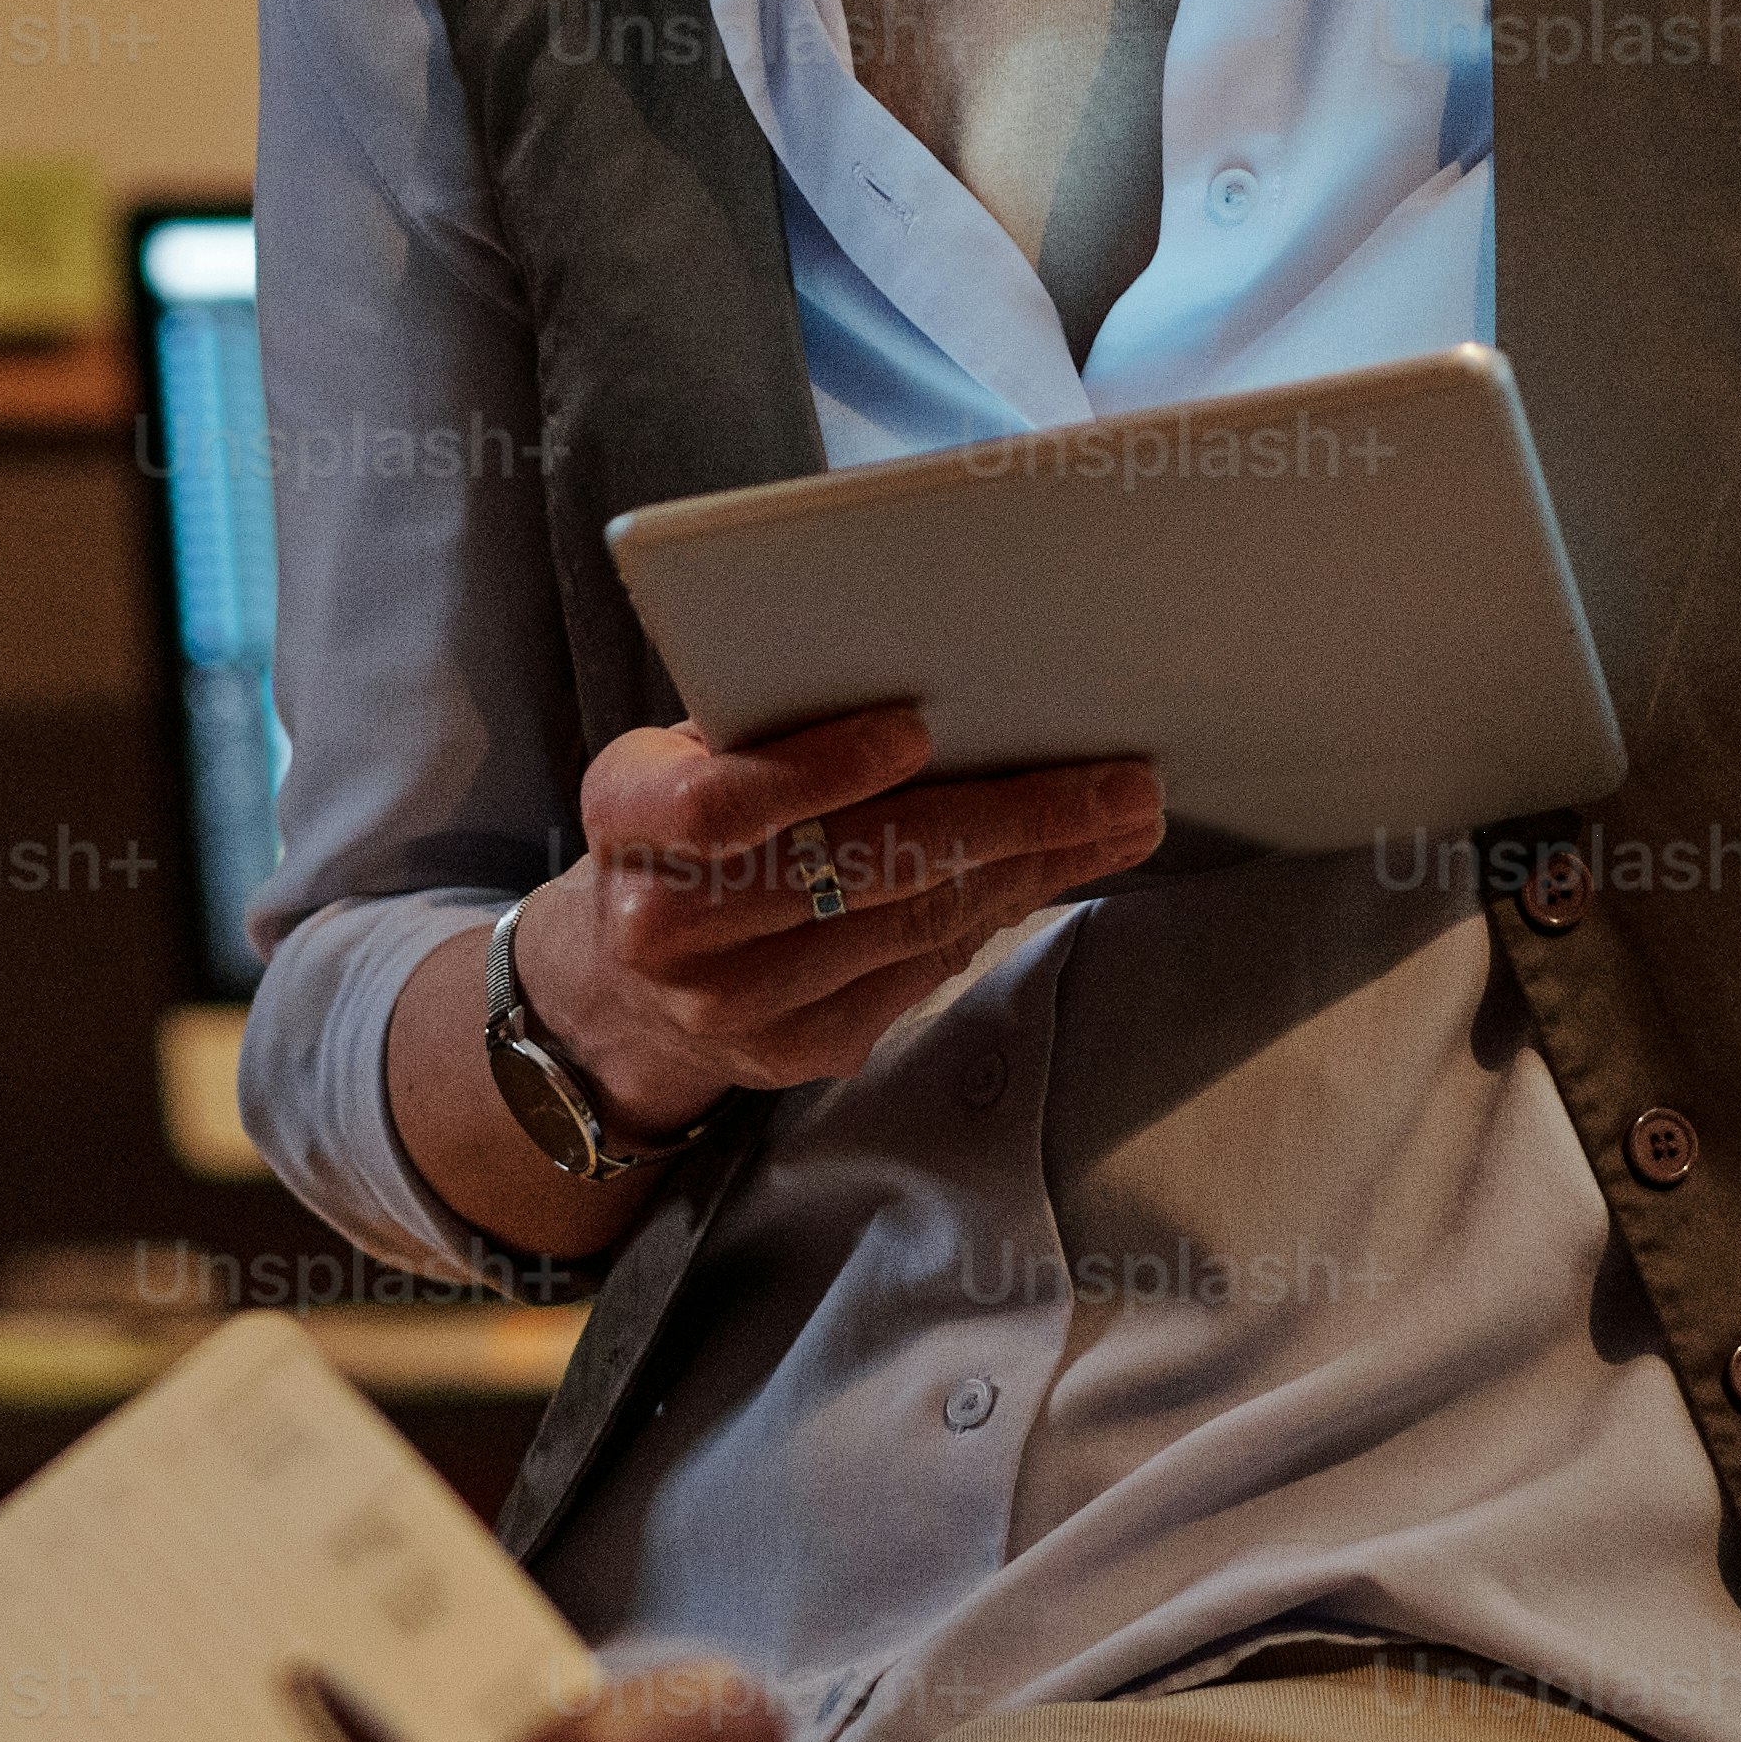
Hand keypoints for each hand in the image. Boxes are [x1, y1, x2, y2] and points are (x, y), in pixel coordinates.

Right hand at [535, 704, 1166, 1131]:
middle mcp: (662, 924)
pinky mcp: (789, 1052)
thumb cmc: (687, 824)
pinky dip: (994, 915)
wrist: (623, 971)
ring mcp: (727, 1004)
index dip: (820, 769)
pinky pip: (914, 975)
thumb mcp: (690, 755)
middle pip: (850, 869)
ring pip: (905, 925)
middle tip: (1115, 782)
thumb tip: (948, 689)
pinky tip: (1054, 873)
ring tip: (1118, 820)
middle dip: (1001, 819)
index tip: (920, 728)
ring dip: (1030, 869)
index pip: (719, 803)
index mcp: (625, 816)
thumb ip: (774, 724)